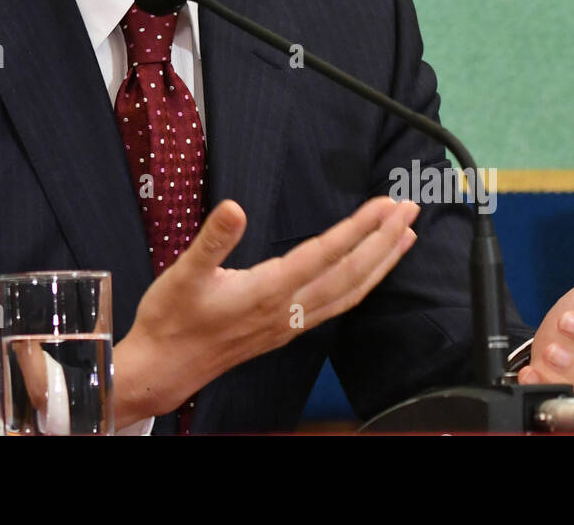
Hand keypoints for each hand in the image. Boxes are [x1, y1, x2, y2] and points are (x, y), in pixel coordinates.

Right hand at [113, 196, 419, 424]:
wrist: (164, 369)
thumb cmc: (171, 320)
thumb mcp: (183, 273)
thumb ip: (213, 240)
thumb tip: (235, 208)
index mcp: (267, 292)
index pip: (325, 254)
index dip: (358, 228)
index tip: (384, 205)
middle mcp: (287, 310)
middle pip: (350, 275)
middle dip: (383, 242)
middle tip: (409, 210)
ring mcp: (289, 324)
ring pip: (349, 293)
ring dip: (380, 264)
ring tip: (404, 237)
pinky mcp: (285, 330)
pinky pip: (336, 305)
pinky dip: (361, 284)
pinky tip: (366, 272)